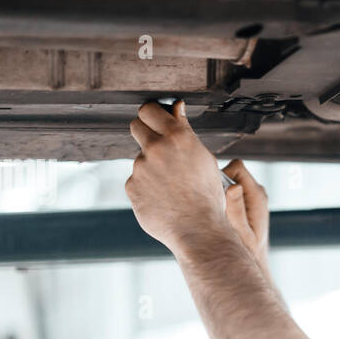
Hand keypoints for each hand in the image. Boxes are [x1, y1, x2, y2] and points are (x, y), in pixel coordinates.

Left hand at [126, 100, 234, 253]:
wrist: (199, 230)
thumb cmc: (207, 196)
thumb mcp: (204, 159)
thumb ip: (185, 132)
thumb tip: (176, 108)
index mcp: (178, 137)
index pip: (149, 110)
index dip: (152, 115)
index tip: (155, 120)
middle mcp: (156, 148)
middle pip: (136, 126)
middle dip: (146, 134)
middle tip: (160, 149)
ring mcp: (141, 168)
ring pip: (141, 158)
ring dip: (151, 167)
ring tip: (172, 187)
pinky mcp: (132, 186)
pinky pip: (137, 180)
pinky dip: (147, 187)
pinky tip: (163, 199)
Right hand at [220, 158, 269, 266]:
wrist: (254, 262)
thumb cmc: (247, 252)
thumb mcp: (241, 234)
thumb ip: (236, 211)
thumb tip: (233, 187)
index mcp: (257, 195)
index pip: (236, 167)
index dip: (221, 176)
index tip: (213, 194)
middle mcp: (256, 192)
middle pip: (231, 171)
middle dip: (218, 184)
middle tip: (213, 206)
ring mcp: (251, 196)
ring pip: (228, 181)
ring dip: (219, 192)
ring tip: (216, 213)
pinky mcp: (245, 201)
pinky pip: (229, 190)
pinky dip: (220, 198)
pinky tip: (218, 215)